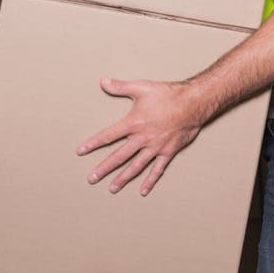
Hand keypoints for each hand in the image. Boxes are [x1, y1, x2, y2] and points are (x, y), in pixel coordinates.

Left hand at [77, 77, 202, 195]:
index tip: (81, 151)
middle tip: (92, 178)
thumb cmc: (167, 94)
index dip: (93, 143)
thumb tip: (103, 82)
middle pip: (119, 156)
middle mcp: (142, 138)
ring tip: (112, 188)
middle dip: (104, 168)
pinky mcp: (168, 152)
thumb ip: (120, 87)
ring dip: (123, 178)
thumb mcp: (141, 87)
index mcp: (133, 123)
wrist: (192, 103)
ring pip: (135, 166)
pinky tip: (142, 190)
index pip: (108, 136)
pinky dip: (150, 181)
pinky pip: (157, 169)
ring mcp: (155, 147)